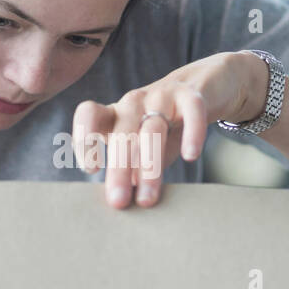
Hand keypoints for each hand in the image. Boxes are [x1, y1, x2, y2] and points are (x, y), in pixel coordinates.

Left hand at [71, 51, 267, 207]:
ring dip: (149, 166)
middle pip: (123, 134)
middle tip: (118, 202)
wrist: (203, 86)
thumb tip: (122, 202)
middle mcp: (134, 102)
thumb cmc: (165, 125)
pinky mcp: (192, 94)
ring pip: (153, 129)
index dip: (85, 137)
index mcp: (116, 114)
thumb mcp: (142, 144)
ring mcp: (162, 96)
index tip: (91, 169)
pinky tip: (190, 156)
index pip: (90, 114)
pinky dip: (191, 133)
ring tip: (148, 199)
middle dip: (118, 169)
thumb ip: (132, 168)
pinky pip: (192, 111)